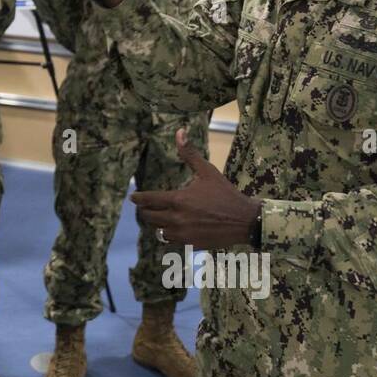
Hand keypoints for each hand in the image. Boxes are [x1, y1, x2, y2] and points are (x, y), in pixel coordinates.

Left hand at [131, 128, 261, 248]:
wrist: (244, 220)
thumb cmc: (225, 193)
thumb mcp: (207, 171)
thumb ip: (190, 154)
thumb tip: (179, 131)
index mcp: (178, 200)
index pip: (149, 200)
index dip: (138, 198)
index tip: (132, 197)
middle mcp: (176, 218)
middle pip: (150, 217)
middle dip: (146, 211)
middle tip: (145, 207)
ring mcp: (183, 233)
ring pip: (159, 231)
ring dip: (158, 224)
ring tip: (159, 218)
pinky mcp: (190, 244)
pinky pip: (172, 241)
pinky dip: (170, 235)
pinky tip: (173, 229)